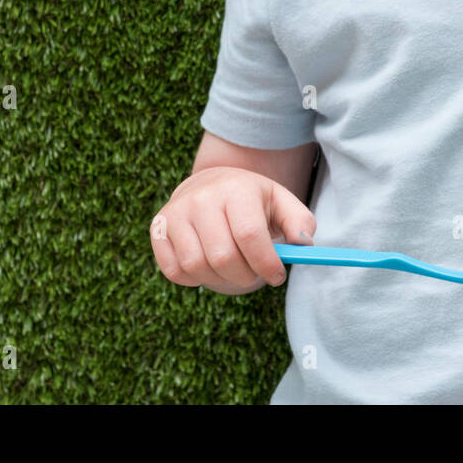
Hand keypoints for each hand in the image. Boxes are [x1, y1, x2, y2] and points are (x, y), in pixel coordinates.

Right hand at [150, 166, 316, 294]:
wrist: (212, 183)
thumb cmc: (252, 201)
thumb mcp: (281, 203)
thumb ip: (300, 222)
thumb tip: (304, 244)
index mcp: (237, 188)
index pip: (250, 235)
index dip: (267, 263)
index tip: (277, 276)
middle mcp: (201, 196)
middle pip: (222, 256)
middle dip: (245, 276)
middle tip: (254, 275)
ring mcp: (175, 211)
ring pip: (196, 266)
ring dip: (219, 279)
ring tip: (232, 268)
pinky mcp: (157, 228)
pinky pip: (173, 271)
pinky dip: (193, 279)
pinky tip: (207, 264)